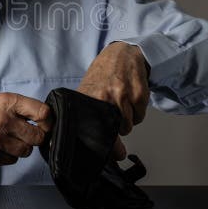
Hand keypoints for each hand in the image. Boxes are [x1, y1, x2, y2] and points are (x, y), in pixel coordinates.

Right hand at [0, 93, 51, 165]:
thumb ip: (20, 109)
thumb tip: (46, 122)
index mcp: (7, 101)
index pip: (43, 112)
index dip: (48, 122)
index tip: (44, 126)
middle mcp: (3, 118)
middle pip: (38, 136)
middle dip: (34, 139)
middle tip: (23, 136)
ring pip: (26, 151)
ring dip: (20, 148)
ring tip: (5, 141)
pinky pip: (12, 160)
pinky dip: (7, 156)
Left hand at [78, 41, 150, 159]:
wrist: (123, 54)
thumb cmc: (104, 74)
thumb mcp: (88, 89)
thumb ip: (82, 113)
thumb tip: (67, 141)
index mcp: (89, 97)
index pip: (94, 129)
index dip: (103, 144)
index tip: (110, 154)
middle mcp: (105, 97)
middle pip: (116, 131)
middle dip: (116, 129)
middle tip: (114, 116)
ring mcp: (123, 96)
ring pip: (128, 126)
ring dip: (127, 120)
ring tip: (121, 105)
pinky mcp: (139, 95)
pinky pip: (140, 117)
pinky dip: (137, 112)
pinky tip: (131, 99)